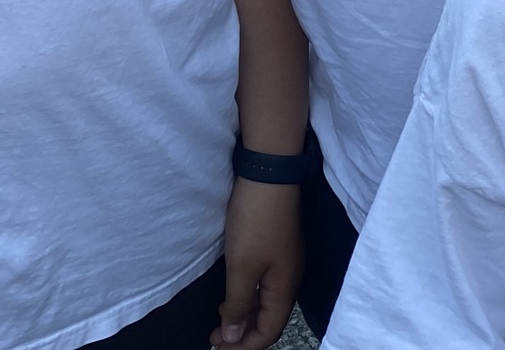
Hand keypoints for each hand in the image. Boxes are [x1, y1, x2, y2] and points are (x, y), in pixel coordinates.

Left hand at [212, 178, 299, 348]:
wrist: (269, 173)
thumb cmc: (255, 222)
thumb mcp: (242, 267)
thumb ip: (238, 304)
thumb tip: (234, 337)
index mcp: (285, 287)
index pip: (269, 331)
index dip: (245, 346)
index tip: (218, 348)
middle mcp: (290, 278)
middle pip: (270, 318)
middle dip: (244, 334)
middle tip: (215, 339)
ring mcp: (285, 261)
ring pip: (266, 300)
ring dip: (244, 314)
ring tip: (219, 320)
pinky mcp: (277, 246)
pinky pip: (265, 283)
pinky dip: (248, 295)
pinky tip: (232, 292)